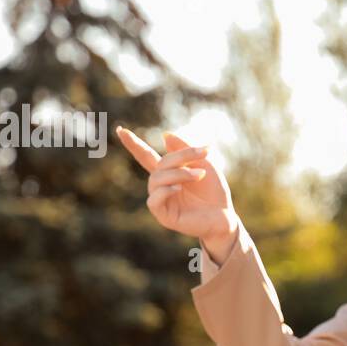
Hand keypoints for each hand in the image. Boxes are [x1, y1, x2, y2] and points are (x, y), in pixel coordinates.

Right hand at [116, 127, 239, 257]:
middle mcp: (161, 186)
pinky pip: (154, 201)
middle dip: (179, 157)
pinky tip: (178, 189)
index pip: (146, 156)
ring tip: (198, 176)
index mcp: (168, 173)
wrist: (226, 215)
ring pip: (156, 180)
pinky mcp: (164, 215)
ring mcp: (161, 200)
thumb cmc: (214, 191)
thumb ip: (185, 150)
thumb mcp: (204, 164)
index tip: (120, 130)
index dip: (133, 144)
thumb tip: (165, 135)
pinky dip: (164, 191)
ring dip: (178, 174)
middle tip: (203, 154)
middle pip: (159, 165)